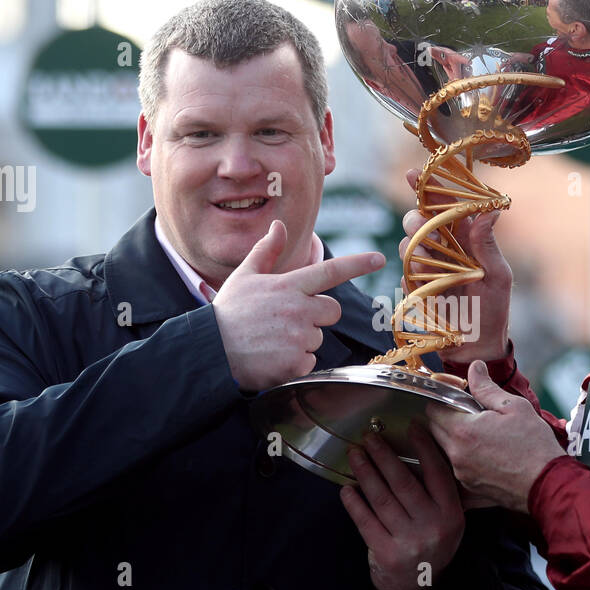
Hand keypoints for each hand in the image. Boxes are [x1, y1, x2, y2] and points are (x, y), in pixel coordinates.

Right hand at [214, 220, 384, 390]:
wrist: (210, 351)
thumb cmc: (228, 312)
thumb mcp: (245, 276)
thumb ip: (266, 251)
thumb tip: (278, 225)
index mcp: (289, 286)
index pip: (330, 271)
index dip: (357, 263)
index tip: (379, 258)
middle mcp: (298, 309)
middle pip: (331, 311)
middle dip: (316, 316)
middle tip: (286, 322)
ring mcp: (298, 337)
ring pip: (318, 338)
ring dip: (302, 342)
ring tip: (272, 341)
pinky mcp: (296, 363)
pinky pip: (309, 362)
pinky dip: (295, 364)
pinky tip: (273, 359)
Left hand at [340, 426, 464, 589]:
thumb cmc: (430, 546)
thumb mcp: (447, 522)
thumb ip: (437, 495)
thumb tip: (414, 452)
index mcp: (452, 514)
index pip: (438, 473)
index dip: (424, 448)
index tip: (411, 426)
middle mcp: (434, 526)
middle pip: (404, 482)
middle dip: (384, 455)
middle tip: (370, 437)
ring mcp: (410, 541)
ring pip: (382, 498)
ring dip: (365, 472)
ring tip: (355, 454)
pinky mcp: (386, 553)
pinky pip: (365, 521)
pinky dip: (353, 502)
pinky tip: (346, 488)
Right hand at [400, 169, 512, 364]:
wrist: (477, 345)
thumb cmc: (493, 311)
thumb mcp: (497, 276)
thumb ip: (487, 245)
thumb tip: (493, 209)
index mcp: (468, 238)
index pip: (448, 205)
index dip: (430, 187)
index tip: (413, 174)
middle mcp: (446, 248)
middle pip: (420, 219)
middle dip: (416, 220)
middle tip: (421, 229)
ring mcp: (429, 266)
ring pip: (408, 243)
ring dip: (414, 249)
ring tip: (427, 264)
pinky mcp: (417, 286)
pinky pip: (404, 272)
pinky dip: (412, 275)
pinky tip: (426, 286)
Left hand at [426, 360, 564, 512]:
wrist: (549, 485)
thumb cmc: (534, 445)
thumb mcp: (514, 407)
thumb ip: (487, 387)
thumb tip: (474, 368)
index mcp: (462, 431)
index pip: (432, 409)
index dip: (443, 400)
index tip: (457, 398)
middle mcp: (455, 454)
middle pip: (435, 430)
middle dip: (447, 418)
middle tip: (472, 414)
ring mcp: (461, 473)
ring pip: (446, 449)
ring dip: (456, 439)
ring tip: (483, 435)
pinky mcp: (470, 487)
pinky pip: (458, 467)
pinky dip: (466, 457)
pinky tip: (487, 454)